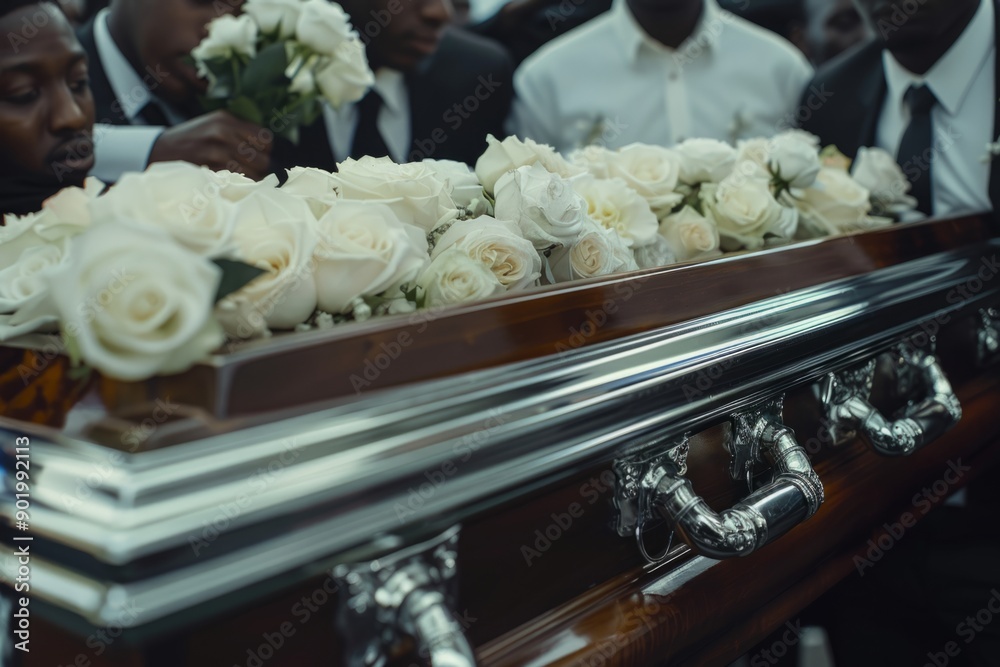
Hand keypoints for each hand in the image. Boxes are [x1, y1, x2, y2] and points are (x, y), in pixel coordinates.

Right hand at [148, 110, 273, 180]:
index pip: (266, 138)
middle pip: (262, 158)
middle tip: (250, 171)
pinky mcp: (210, 169)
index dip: (265, 151)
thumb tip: (267, 148)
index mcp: (225, 120)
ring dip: (250, 180)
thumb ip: (237, 132)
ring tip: (239, 178)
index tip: (258, 156)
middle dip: (259, 168)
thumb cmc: (189, 141)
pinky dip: (239, 186)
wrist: (157, 151)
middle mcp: (223, 133)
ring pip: (253, 173)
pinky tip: (230, 183)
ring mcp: (216, 152)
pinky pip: (238, 182)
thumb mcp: (211, 125)